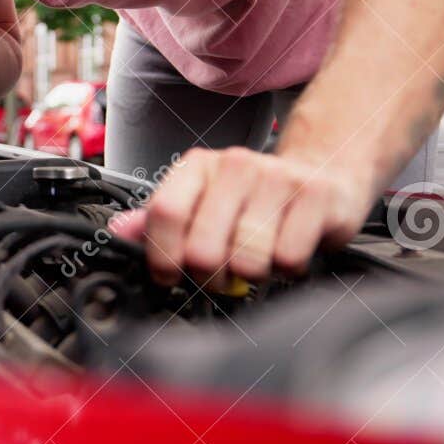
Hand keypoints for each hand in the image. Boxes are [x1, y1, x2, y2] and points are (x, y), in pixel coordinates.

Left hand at [108, 147, 374, 285]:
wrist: (324, 172)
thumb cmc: (256, 197)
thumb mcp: (203, 201)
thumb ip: (160, 220)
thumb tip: (118, 232)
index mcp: (199, 167)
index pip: (164, 214)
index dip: (162, 256)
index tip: (170, 276)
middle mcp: (235, 165)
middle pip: (203, 249)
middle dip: (210, 277)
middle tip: (223, 274)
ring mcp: (277, 179)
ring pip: (246, 260)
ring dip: (252, 275)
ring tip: (259, 259)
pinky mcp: (316, 197)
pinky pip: (288, 259)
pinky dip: (288, 268)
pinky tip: (289, 250)